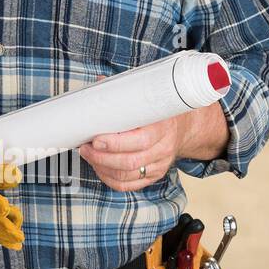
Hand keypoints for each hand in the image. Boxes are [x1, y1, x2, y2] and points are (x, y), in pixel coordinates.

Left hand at [77, 74, 223, 190]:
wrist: (183, 127)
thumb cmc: (158, 112)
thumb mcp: (147, 99)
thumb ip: (122, 92)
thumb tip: (99, 84)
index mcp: (162, 127)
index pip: (140, 140)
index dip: (115, 143)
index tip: (96, 139)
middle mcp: (163, 148)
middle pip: (130, 161)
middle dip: (101, 157)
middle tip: (85, 148)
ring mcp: (159, 164)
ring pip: (127, 175)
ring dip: (102, 167)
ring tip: (89, 156)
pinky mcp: (153, 175)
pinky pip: (129, 185)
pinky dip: (110, 179)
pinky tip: (99, 168)